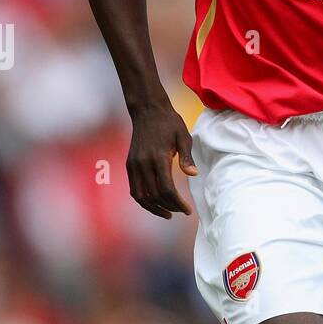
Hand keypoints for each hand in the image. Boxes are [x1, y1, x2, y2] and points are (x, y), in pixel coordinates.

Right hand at [126, 100, 197, 217]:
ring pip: (141, 196)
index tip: (187, 210)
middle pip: (155, 195)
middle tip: (181, 211)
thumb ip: (187, 157)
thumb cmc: (169, 123)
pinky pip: (134, 189)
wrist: (147, 110)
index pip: (167, 189)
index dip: (177, 203)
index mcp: (159, 157)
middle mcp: (143, 163)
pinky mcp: (129, 164)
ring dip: (154, 208)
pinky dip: (143, 200)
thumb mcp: (183, 137)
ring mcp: (134, 165)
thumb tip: (193, 175)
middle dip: (169, 207)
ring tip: (167, 213)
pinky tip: (154, 204)